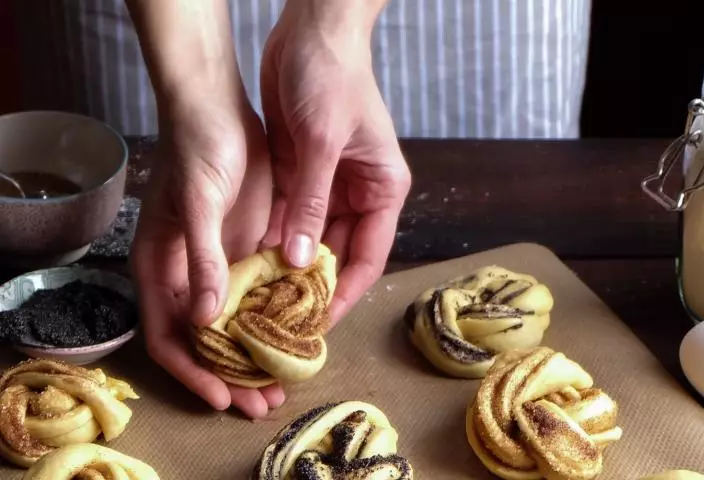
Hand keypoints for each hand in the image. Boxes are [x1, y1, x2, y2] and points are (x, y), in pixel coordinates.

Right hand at [130, 93, 284, 418]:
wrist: (218, 106)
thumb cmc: (197, 149)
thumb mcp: (199, 203)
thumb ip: (201, 259)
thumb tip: (204, 318)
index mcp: (161, 267)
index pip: (168, 336)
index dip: (192, 372)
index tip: (223, 397)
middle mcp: (187, 272)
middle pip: (205, 339)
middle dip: (230, 372)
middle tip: (263, 401)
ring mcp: (219, 261)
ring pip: (236, 320)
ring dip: (256, 349)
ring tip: (284, 379)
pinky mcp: (246, 246)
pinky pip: (259, 291)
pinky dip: (274, 314)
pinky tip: (299, 331)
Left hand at [260, 7, 411, 322]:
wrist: (312, 29)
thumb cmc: (332, 77)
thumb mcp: (322, 143)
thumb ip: (311, 203)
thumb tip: (301, 260)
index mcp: (382, 189)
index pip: (367, 258)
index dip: (343, 295)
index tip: (314, 326)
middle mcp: (360, 193)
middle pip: (338, 255)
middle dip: (310, 286)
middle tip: (278, 320)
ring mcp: (330, 184)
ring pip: (311, 240)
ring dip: (287, 266)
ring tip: (260, 301)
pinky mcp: (303, 173)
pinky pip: (290, 217)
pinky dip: (274, 239)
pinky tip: (250, 263)